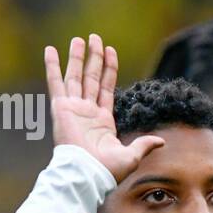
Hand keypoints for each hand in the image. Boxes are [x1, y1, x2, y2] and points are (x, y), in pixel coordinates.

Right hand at [43, 34, 163, 180]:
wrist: (87, 174)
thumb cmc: (107, 170)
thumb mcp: (132, 156)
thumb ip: (144, 144)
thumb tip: (161, 141)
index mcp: (102, 120)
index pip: (106, 87)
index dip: (109, 69)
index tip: (110, 51)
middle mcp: (86, 111)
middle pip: (91, 77)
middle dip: (94, 57)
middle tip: (94, 38)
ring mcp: (73, 108)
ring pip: (76, 76)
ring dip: (77, 57)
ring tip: (80, 39)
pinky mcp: (61, 107)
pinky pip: (56, 82)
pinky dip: (52, 66)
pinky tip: (50, 50)